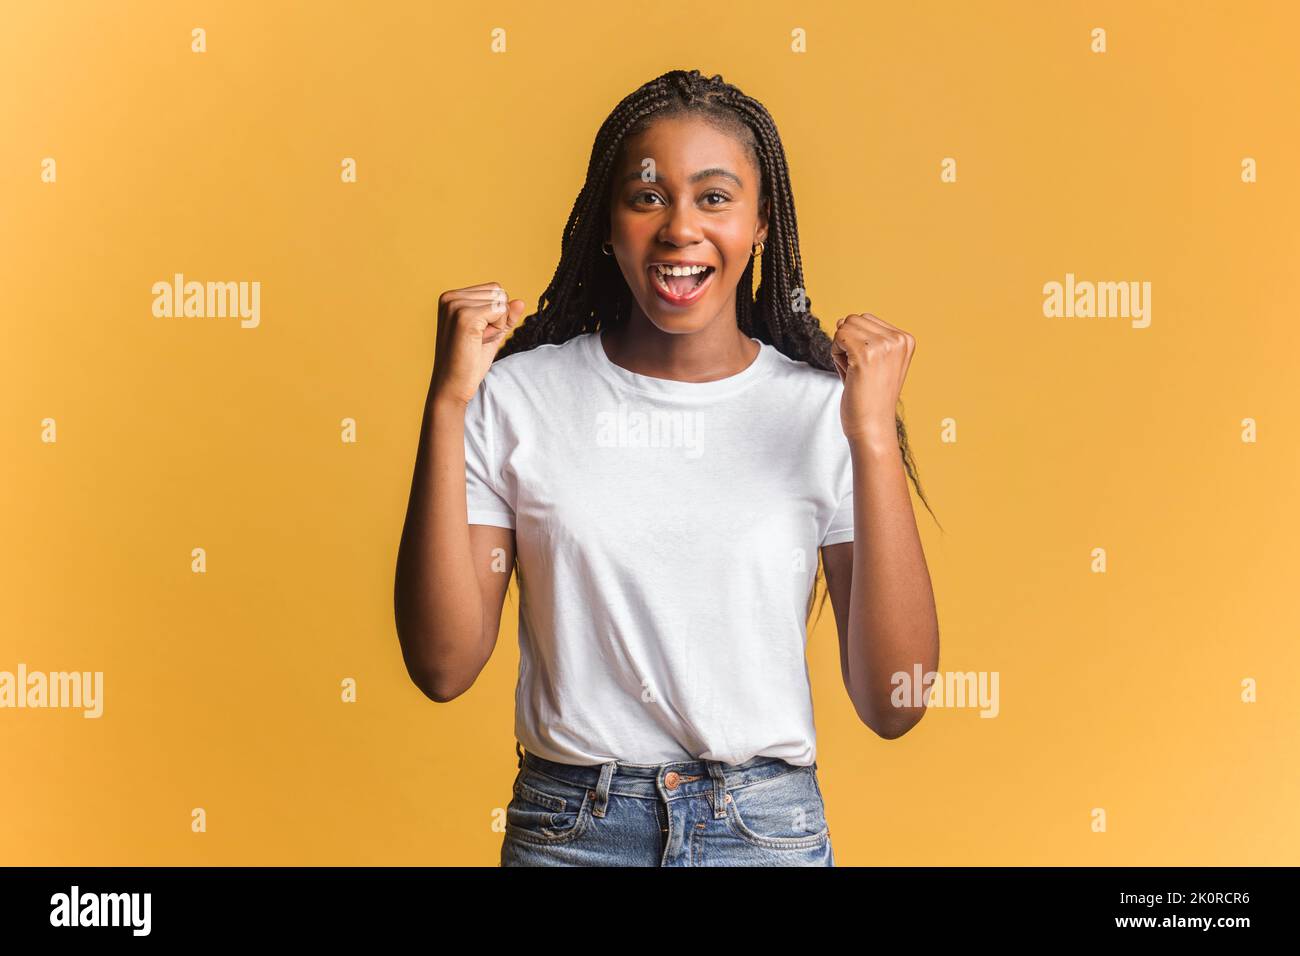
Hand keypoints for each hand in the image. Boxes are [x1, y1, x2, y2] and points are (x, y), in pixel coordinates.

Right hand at [430, 282, 526, 407]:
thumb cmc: (469, 362)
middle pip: (499, 293)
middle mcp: (450, 297)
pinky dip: (496, 331)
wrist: (452, 386)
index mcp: (451, 297)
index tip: (476, 334)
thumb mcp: (491, 333)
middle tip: (477, 339)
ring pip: (501, 302)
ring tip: (476, 341)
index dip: (495, 314)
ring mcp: (456, 305)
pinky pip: (500, 312)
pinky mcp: (465, 317)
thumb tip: (520, 302)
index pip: (494, 289)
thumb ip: (505, 316)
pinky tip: (479, 342)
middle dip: (497, 319)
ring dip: (496, 326)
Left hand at [830, 313, 915, 445]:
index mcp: (906, 339)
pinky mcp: (866, 355)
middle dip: (847, 343)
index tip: (869, 368)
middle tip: (859, 371)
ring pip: (844, 326)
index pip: (866, 319)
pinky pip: (838, 336)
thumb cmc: (870, 398)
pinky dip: (835, 354)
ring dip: (840, 349)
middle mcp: (898, 339)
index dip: (857, 342)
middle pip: (854, 319)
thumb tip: (841, 319)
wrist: (872, 427)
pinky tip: (848, 373)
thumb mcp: (875, 362)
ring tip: (855, 373)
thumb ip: (862, 338)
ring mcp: (884, 346)